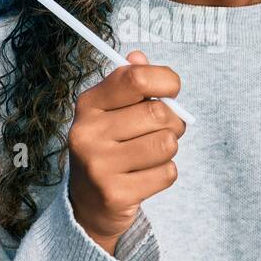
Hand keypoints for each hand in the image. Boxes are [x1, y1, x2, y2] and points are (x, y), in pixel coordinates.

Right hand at [68, 50, 184, 246]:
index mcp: (88, 104)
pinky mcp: (115, 194)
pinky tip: (146, 176)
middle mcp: (88, 133)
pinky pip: (166, 173)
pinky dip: (165, 173)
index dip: (165, 80)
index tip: (171, 90)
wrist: (87, 204)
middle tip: (165, 130)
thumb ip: (128, 83)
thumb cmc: (109, 147)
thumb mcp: (110, 112)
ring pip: (166, 144)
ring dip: (169, 148)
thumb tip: (139, 56)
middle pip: (158, 113)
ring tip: (153, 153)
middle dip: (173, 121)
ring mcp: (98, 166)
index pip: (135, 78)